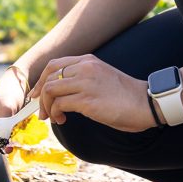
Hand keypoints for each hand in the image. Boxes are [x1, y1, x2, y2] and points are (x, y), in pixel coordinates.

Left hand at [31, 54, 154, 132]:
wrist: (146, 103)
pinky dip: (56, 114)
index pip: (54, 65)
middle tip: (41, 110)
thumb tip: (62, 93)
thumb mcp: (102, 77)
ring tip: (54, 118)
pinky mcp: (87, 100)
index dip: (41, 80)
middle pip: (49, 77)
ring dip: (46, 107)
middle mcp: (85, 68)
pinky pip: (59, 105)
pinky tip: (63, 121)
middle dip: (39, 95)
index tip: (37, 94)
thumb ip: (84, 78)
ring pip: (50, 90)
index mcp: (88, 61)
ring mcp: (85, 83)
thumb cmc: (126, 96)